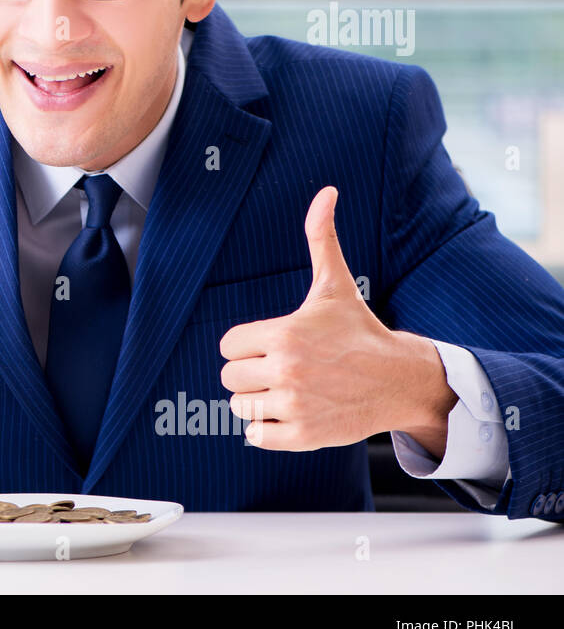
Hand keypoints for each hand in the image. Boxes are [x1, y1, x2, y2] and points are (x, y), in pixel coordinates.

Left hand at [218, 186, 455, 450]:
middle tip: (281, 368)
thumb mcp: (335, 285)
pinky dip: (267, 429)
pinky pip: (256, 436)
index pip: (228, 346)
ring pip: (240, 407)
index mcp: (284, 334)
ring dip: (258, 401)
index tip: (272, 344)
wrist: (400, 380)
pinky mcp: (303, 435)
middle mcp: (286, 370)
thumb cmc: (359, 331)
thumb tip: (326, 192)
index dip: (246, 345)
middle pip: (229, 377)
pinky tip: (292, 411)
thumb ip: (321, 238)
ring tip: (290, 389)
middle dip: (250, 373)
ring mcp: (295, 405)